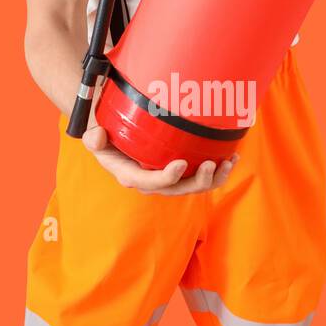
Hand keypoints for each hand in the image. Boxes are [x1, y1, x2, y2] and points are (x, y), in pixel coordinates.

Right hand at [82, 124, 238, 194]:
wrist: (114, 137)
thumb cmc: (106, 136)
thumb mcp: (94, 137)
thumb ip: (94, 138)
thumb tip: (98, 136)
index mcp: (132, 175)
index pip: (149, 182)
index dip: (166, 177)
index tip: (181, 164)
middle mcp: (152, 181)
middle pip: (178, 189)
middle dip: (197, 181)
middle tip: (211, 164)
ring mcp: (168, 178)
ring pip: (194, 186)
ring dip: (213, 178)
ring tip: (227, 162)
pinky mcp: (180, 172)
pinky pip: (201, 176)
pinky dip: (218, 170)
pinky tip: (231, 157)